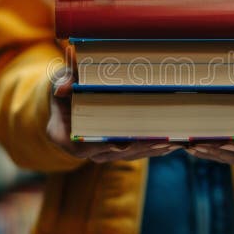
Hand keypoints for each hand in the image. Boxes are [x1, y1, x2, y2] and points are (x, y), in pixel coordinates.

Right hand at [46, 66, 181, 162]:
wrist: (69, 93)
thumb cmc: (66, 82)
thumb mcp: (61, 78)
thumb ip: (63, 80)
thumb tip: (63, 86)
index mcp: (61, 135)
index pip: (83, 147)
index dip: (103, 146)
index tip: (123, 143)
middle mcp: (80, 148)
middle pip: (111, 152)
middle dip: (137, 148)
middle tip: (160, 141)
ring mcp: (97, 151)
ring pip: (127, 154)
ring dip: (150, 149)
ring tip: (172, 142)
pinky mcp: (113, 149)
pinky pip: (134, 152)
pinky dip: (152, 147)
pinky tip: (171, 142)